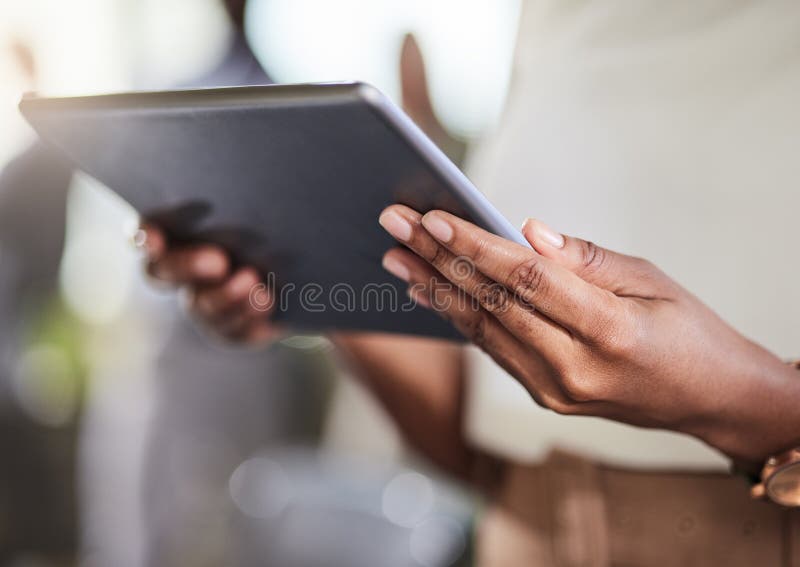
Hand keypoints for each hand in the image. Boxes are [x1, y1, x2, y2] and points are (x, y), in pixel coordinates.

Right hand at [137, 39, 450, 344]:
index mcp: (223, 205)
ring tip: (254, 283)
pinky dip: (245, 321)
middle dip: (181, 262)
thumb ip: (401, 102)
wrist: (404, 272)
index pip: (163, 215)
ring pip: (200, 303)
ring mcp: (231, 289)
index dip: (149, 224)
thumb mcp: (394, 153)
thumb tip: (411, 40)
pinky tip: (270, 310)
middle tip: (217, 256)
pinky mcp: (259, 320)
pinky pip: (235, 330)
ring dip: (219, 296)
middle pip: (166, 264)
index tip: (152, 226)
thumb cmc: (383, 198)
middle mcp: (214, 247)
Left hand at [378, 205, 799, 462]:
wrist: (710, 400)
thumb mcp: (651, 280)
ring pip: (481, 330)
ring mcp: (554, 390)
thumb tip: (525, 231)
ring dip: (434, 288)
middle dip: (437, 259)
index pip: (526, 280)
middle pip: (491, 303)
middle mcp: (574, 369)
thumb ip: (584, 259)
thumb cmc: (688, 331)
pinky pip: (492, 349)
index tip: (433, 217)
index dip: (476, 246)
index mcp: (609, 331)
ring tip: (396, 256)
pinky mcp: (543, 397)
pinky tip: (430, 291)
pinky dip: (457, 317)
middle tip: (394, 225)